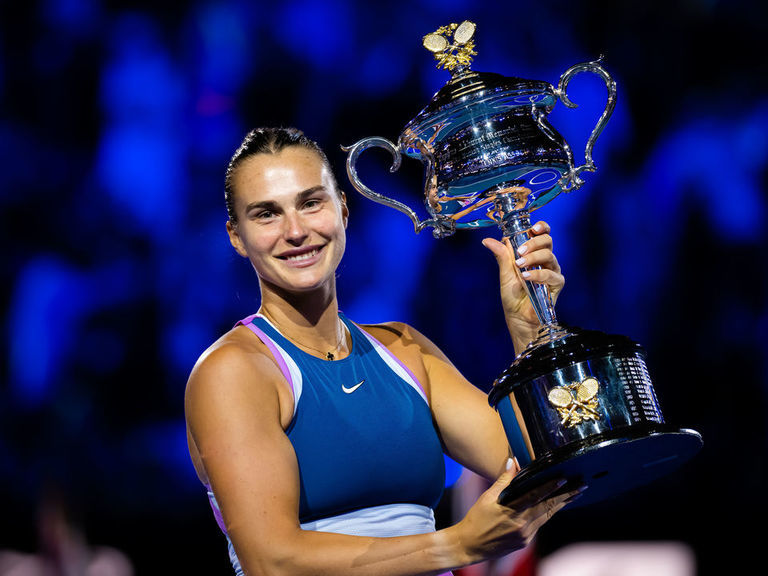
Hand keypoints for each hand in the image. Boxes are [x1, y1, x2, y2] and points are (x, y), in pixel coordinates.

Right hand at [452, 461, 582, 563]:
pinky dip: (548, 513)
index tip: (563, 479)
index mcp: (511, 512)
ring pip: (547, 516)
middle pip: (548, 507)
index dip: (550, 487)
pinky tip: (557, 506)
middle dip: (566, 496)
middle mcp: (521, 525)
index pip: (535, 497)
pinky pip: (540, 524)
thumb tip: (513, 462)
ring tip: (575, 494)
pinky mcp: (525, 542)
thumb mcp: (487, 497)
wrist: (469, 545)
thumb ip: (503, 480)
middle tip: (581, 486)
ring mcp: (525, 535)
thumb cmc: (476, 519)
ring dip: (561, 504)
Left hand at [482, 221, 564, 347]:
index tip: (532, 228)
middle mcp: (545, 259)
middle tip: (519, 252)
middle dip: (533, 242)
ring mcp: (552, 270)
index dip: (540, 227)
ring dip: (533, 257)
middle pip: (547, 240)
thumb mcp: (504, 273)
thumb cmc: (513, 296)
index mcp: (534, 253)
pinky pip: (550, 274)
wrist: (518, 317)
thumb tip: (487, 240)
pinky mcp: (556, 283)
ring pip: (549, 255)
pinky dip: (536, 274)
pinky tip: (526, 277)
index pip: (542, 233)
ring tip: (519, 265)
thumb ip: (501, 255)